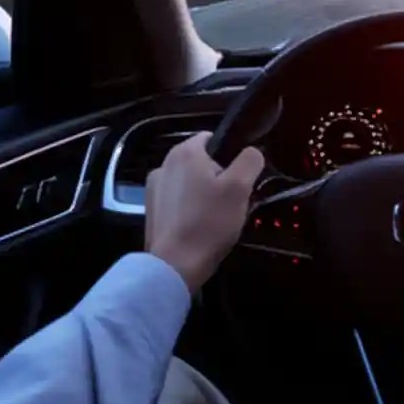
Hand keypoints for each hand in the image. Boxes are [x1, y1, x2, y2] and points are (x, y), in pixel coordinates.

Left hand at [145, 131, 263, 292]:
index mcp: (185, 151)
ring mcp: (154, 187)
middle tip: (233, 202)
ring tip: (216, 218)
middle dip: (219, 178)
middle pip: (202, 162)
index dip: (231, 157)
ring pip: (190, 182)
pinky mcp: (151, 209)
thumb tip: (252, 152)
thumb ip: (250, 160)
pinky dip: (189, 209)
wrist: (176, 264)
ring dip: (204, 194)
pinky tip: (199, 227)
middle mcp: (164, 163)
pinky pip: (178, 201)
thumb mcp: (240, 188)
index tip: (240, 180)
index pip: (213, 138)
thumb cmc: (209, 222)